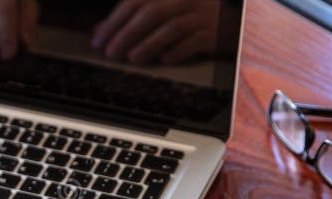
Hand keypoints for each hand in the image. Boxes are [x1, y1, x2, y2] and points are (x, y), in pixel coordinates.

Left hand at [91, 0, 220, 64]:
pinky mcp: (214, 33)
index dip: (113, 21)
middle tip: (110, 52)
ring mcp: (202, 15)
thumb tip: (99, 30)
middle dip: (126, 34)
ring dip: (148, 45)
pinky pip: (194, 42)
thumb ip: (131, 17)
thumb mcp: (161, 8)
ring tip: (132, 58)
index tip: (98, 39)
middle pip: (151, 13)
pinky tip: (163, 61)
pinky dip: (177, 51)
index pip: (135, 1)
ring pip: (171, 28)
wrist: (233, 17)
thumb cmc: (188, 14)